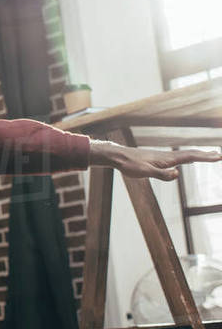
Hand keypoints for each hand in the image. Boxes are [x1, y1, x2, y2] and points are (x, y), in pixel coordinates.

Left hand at [90, 140, 221, 180]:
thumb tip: (177, 174)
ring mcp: (162, 157)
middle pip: (190, 154)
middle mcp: (167, 156)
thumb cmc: (129, 165)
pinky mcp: (157, 159)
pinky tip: (186, 160)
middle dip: (205, 155)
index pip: (190, 157)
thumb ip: (161, 174)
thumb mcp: (144, 172)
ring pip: (184, 155)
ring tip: (209, 155)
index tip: (218, 157)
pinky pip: (177, 158)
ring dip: (198, 155)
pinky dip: (187, 157)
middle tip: (220, 155)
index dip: (204, 157)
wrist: (117, 156)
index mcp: (166, 159)